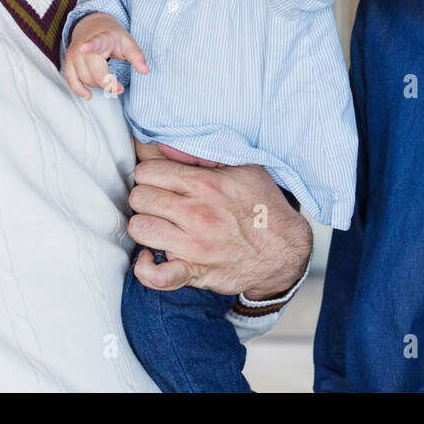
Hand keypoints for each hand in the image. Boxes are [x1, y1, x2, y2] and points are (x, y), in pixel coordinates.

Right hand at [63, 13, 149, 99]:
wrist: (92, 26)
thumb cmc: (112, 36)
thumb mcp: (127, 42)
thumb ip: (136, 56)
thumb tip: (145, 71)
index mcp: (101, 39)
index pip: (96, 43)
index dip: (90, 46)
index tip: (84, 48)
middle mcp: (84, 47)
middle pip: (95, 73)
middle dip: (109, 83)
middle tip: (119, 87)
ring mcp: (74, 55)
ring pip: (85, 79)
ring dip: (98, 84)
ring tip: (107, 78)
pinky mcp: (68, 62)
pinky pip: (71, 80)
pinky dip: (79, 89)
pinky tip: (88, 95)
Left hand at [127, 151, 312, 299]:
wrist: (285, 250)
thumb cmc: (263, 206)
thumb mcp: (244, 168)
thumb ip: (202, 155)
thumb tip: (166, 147)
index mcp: (206, 184)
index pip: (147, 172)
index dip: (150, 175)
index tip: (160, 182)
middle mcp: (196, 213)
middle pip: (139, 198)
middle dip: (146, 198)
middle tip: (159, 203)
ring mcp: (194, 245)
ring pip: (140, 230)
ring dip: (145, 227)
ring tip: (159, 225)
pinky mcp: (194, 272)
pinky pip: (155, 276)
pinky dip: (146, 268)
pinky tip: (151, 257)